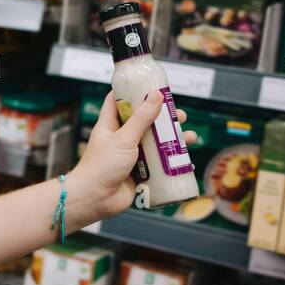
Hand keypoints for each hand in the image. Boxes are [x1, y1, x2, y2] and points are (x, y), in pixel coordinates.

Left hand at [68, 90, 198, 221]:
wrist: (94, 199)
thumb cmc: (101, 167)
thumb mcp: (123, 138)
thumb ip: (141, 119)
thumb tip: (156, 96)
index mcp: (110, 126)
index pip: (118, 102)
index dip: (132, 92)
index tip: (149, 86)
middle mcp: (121, 140)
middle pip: (145, 123)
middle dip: (163, 119)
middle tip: (180, 116)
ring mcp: (131, 157)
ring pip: (156, 145)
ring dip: (173, 141)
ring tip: (190, 138)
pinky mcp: (140, 174)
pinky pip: (159, 166)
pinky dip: (173, 163)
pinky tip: (187, 162)